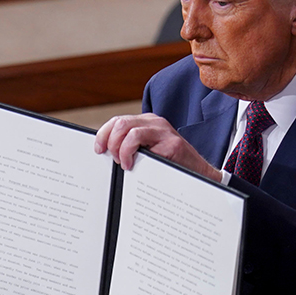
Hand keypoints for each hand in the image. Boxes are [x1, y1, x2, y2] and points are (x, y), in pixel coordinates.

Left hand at [95, 113, 221, 180]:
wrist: (197, 174)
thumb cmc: (169, 165)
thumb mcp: (147, 151)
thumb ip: (130, 146)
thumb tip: (105, 152)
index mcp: (147, 123)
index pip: (118, 120)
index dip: (103, 134)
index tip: (98, 149)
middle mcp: (155, 123)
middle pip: (121, 123)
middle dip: (111, 142)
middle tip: (113, 159)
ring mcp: (165, 132)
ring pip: (131, 132)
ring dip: (122, 150)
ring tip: (125, 163)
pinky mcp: (173, 144)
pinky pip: (147, 147)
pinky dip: (136, 157)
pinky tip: (136, 166)